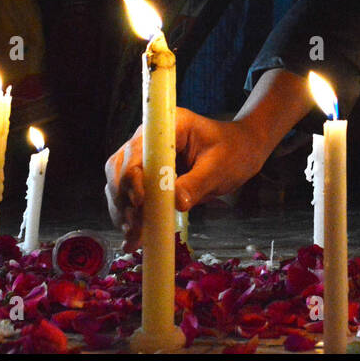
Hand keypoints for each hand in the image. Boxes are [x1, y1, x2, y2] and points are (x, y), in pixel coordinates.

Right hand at [104, 107, 268, 250]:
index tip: (141, 202)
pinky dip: (127, 212)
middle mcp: (150, 138)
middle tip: (135, 227)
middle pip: (121, 167)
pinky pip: (127, 192)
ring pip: (119, 182)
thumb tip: (176, 203)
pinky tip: (133, 233)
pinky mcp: (146, 172)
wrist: (241, 151)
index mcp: (170, 125)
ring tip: (133, 235)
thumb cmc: (234, 152)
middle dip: (125, 199)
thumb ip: (197, 184)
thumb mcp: (220, 168)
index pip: (139, 151)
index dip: (134, 177)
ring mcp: (145, 154)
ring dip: (122, 209)